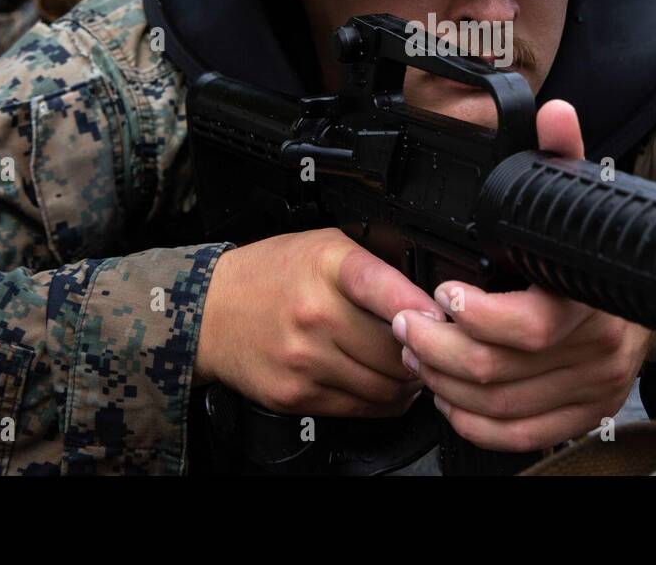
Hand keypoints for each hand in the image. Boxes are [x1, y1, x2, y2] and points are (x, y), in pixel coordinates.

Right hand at [196, 227, 445, 417]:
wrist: (210, 312)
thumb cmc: (272, 274)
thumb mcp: (325, 246)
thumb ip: (374, 265)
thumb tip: (429, 297)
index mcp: (327, 266)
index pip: (385, 288)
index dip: (423, 308)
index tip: (445, 320)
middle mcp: (315, 313)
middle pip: (396, 348)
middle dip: (423, 351)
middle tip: (432, 347)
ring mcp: (304, 359)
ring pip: (385, 385)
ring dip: (407, 381)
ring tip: (408, 367)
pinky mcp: (296, 395)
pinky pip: (360, 408)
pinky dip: (382, 401)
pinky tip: (382, 384)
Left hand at [393, 100, 655, 451]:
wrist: (650, 301)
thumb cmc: (596, 253)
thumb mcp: (577, 199)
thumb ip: (559, 156)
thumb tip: (555, 113)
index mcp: (591, 301)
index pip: (529, 326)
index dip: (476, 316)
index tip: (443, 294)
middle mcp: (598, 351)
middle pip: (499, 370)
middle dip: (437, 347)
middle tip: (408, 324)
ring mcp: (592, 390)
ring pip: (499, 406)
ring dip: (445, 382)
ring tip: (418, 352)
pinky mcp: (582, 416)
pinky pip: (516, 435)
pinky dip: (473, 421)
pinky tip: (451, 395)